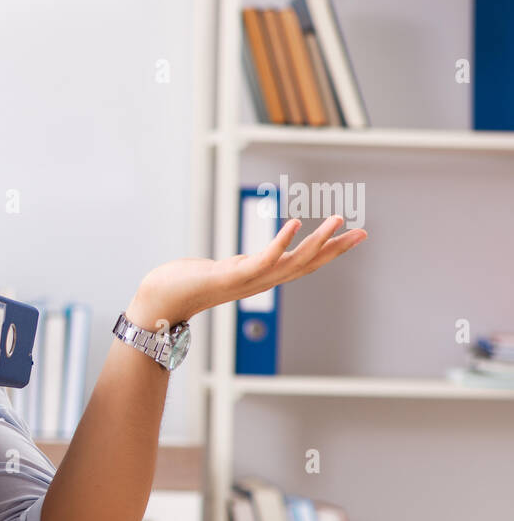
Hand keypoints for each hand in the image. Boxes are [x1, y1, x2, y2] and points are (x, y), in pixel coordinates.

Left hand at [129, 214, 367, 328]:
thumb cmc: (184, 284)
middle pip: (306, 265)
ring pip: (291, 262)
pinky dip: (280, 242)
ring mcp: (247, 281)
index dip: (329, 252)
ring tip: (337, 220)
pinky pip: (262, 259)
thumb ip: (238, 267)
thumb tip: (245, 263)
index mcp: (260, 278)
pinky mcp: (231, 276)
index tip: (353, 235)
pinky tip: (294, 223)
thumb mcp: (221, 272)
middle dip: (334, 249)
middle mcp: (259, 282)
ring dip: (316, 242)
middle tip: (362, 231)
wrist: (159, 300)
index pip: (302, 264)